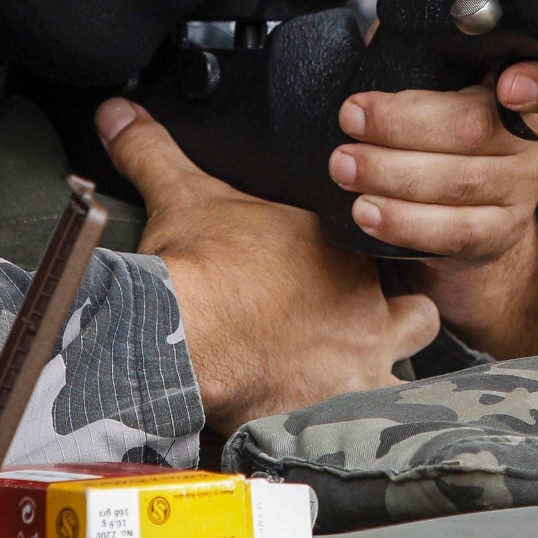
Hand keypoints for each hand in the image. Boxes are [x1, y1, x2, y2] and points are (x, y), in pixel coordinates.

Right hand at [98, 98, 438, 432]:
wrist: (182, 339)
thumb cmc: (196, 268)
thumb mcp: (180, 194)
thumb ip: (156, 147)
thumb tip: (118, 112)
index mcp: (344, 246)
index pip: (386, 244)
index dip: (367, 257)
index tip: (330, 268)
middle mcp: (369, 303)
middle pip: (418, 308)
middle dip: (400, 316)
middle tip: (357, 323)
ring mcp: (363, 360)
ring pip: (409, 367)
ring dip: (383, 370)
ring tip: (347, 376)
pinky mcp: (343, 411)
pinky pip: (375, 423)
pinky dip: (358, 424)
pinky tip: (333, 424)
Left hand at [332, 0, 537, 357]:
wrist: (452, 204)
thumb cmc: (438, 117)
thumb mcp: (428, 56)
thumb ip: (429, 0)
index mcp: (523, 87)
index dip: (535, 83)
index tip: (505, 83)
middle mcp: (529, 141)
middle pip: (479, 131)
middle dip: (406, 124)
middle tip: (351, 119)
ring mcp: (516, 192)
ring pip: (461, 185)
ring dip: (394, 175)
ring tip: (345, 164)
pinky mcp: (493, 236)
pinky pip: (454, 234)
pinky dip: (405, 223)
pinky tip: (367, 211)